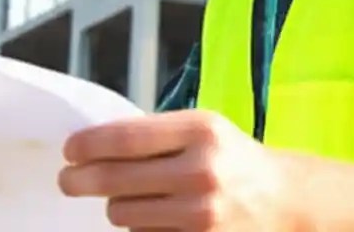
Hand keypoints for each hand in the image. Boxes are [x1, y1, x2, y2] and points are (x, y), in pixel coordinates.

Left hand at [57, 109, 293, 230]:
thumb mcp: (204, 131)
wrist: (284, 200)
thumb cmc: (233, 160)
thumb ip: (155, 135)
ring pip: (122, 214)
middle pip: (113, 180)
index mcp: (202, 131)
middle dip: (79, 180)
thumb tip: (89, 147)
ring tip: (134, 197)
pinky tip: (157, 217)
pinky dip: (141, 228)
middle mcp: (202, 171)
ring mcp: (201, 214)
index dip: (87, 145)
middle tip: (69, 180)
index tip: (69, 150)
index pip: (126, 137)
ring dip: (117, 206)